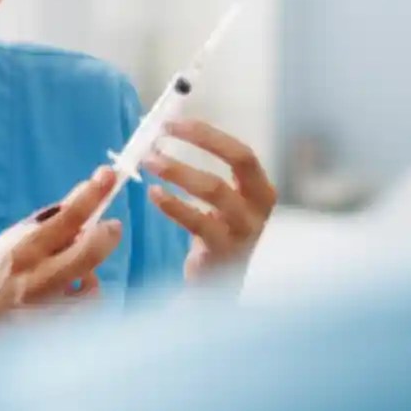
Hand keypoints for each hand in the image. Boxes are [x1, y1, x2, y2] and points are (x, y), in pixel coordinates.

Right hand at [0, 167, 122, 324]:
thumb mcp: (9, 240)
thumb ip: (44, 226)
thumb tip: (80, 202)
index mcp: (25, 249)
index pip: (67, 217)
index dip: (92, 194)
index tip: (107, 175)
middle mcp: (38, 277)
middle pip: (90, 251)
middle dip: (107, 235)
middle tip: (112, 226)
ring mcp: (48, 306)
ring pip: (92, 284)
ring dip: (91, 272)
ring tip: (79, 273)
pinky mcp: (55, 328)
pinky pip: (85, 308)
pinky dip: (82, 297)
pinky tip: (70, 295)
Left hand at [142, 119, 277, 281]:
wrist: (217, 288)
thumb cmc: (214, 235)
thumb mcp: (218, 203)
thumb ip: (202, 171)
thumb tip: (164, 134)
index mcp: (260, 190)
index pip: (241, 152)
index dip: (208, 134)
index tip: (173, 123)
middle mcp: (259, 207)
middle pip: (238, 161)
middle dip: (200, 141)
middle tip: (160, 136)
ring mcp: (245, 229)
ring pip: (214, 189)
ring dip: (179, 170)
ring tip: (150, 161)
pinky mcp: (223, 250)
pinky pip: (197, 220)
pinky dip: (173, 204)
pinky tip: (154, 194)